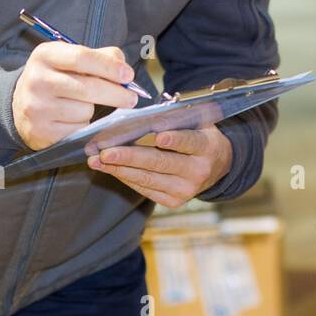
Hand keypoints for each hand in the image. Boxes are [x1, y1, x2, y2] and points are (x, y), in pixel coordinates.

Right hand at [12, 42, 137, 150]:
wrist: (20, 105)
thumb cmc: (57, 78)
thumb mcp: (71, 59)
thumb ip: (101, 57)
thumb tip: (125, 71)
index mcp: (45, 55)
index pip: (82, 57)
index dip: (109, 67)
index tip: (128, 75)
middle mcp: (37, 79)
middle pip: (88, 87)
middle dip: (116, 94)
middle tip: (132, 99)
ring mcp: (36, 107)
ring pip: (84, 111)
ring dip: (94, 111)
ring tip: (84, 106)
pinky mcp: (40, 131)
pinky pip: (77, 130)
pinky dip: (84, 126)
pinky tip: (74, 120)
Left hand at [87, 124, 232, 207]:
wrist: (217, 167)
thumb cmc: (200, 137)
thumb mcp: (198, 123)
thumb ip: (178, 116)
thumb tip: (146, 114)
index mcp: (207, 147)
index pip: (191, 142)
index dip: (176, 139)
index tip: (159, 136)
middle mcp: (198, 172)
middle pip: (161, 163)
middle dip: (131, 157)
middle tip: (107, 152)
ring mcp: (185, 190)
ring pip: (148, 179)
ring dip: (120, 169)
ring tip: (97, 160)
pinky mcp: (173, 201)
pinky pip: (145, 189)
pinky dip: (125, 178)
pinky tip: (108, 169)